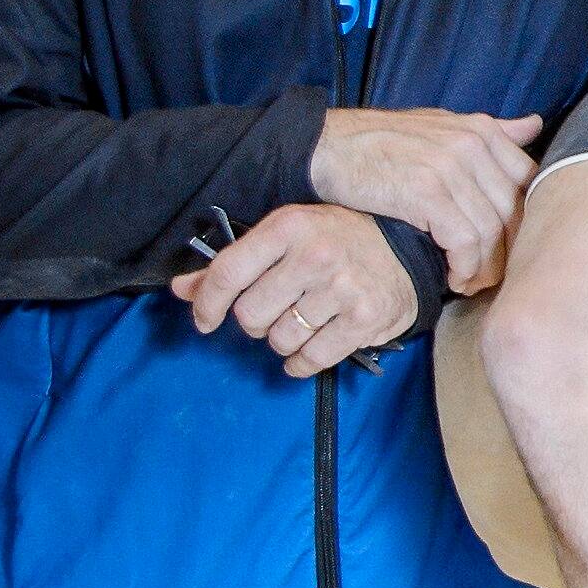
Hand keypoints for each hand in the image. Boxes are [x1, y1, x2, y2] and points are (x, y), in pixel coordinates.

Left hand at [171, 204, 415, 377]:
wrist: (407, 247)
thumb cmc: (336, 240)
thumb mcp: (284, 237)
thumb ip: (231, 264)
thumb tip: (180, 289)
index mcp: (288, 226)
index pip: (227, 273)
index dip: (207, 303)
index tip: (205, 319)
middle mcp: (315, 254)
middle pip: (250, 314)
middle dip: (254, 321)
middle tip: (273, 312)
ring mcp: (343, 288)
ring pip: (280, 339)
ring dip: (282, 340)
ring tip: (300, 323)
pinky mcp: (365, 318)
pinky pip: (312, 358)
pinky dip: (302, 361)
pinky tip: (310, 348)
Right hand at [311, 106, 543, 297]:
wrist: (324, 147)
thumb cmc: (380, 142)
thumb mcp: (438, 125)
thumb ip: (488, 130)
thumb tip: (534, 126)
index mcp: (480, 129)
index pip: (529, 181)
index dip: (525, 220)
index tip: (512, 246)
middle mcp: (472, 145)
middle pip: (513, 210)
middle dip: (508, 251)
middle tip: (494, 276)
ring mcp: (450, 167)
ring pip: (490, 231)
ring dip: (485, 267)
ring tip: (471, 282)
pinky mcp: (426, 193)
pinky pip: (464, 241)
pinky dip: (464, 267)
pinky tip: (454, 279)